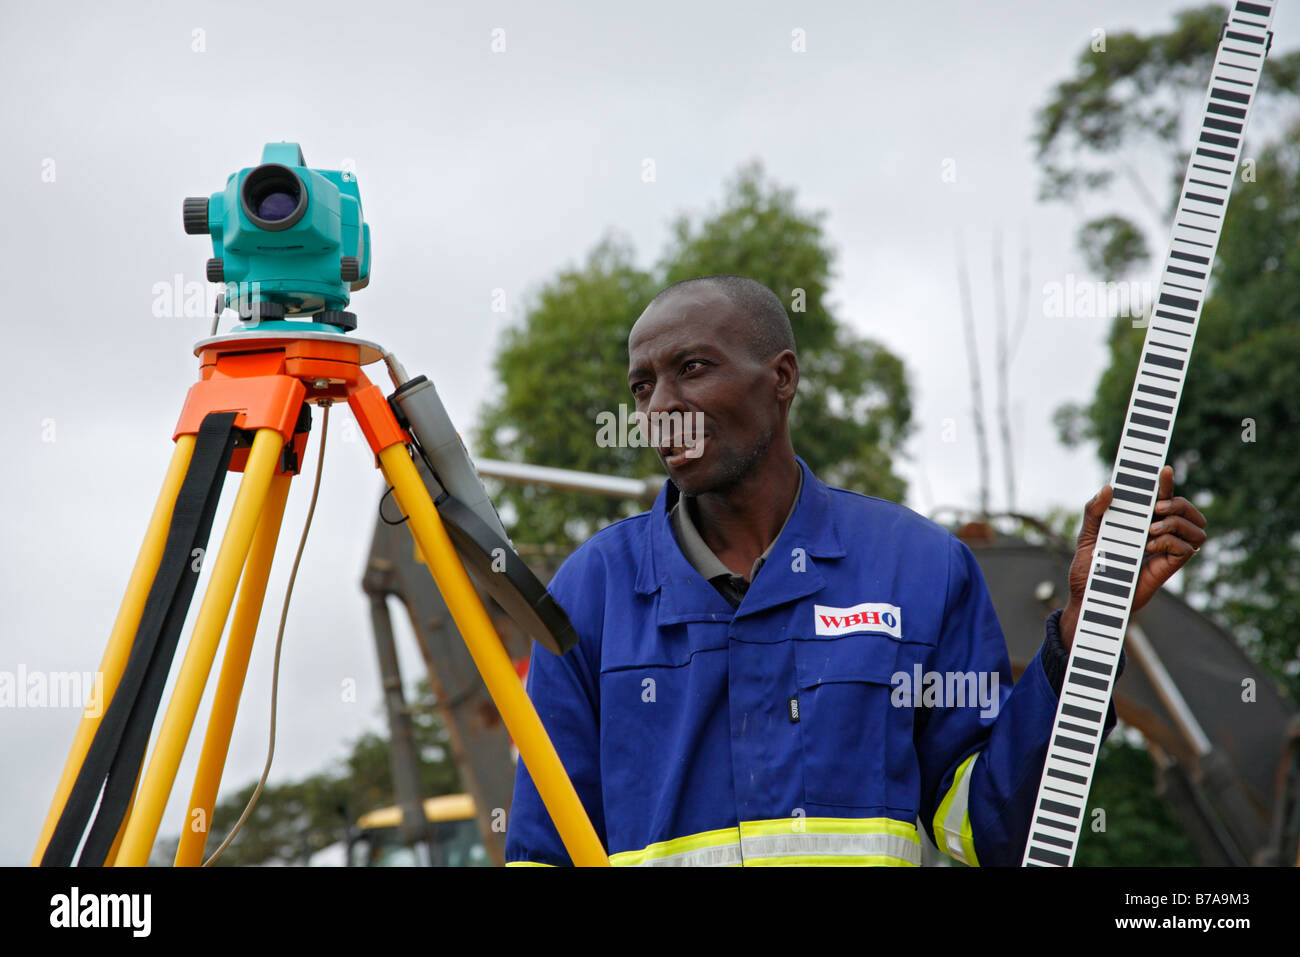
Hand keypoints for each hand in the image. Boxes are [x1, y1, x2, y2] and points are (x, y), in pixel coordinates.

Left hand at [1058, 466, 1206, 648]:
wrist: (1088, 596)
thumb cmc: (1088, 567)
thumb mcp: (1087, 535)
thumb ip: (1094, 510)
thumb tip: (1108, 487)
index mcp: (1140, 521)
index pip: (1162, 497)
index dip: (1166, 482)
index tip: (1164, 469)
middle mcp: (1158, 533)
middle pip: (1186, 509)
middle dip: (1177, 502)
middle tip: (1155, 508)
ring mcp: (1166, 550)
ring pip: (1196, 528)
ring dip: (1177, 522)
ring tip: (1150, 530)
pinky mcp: (1169, 567)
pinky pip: (1187, 548)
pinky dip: (1171, 541)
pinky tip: (1150, 546)